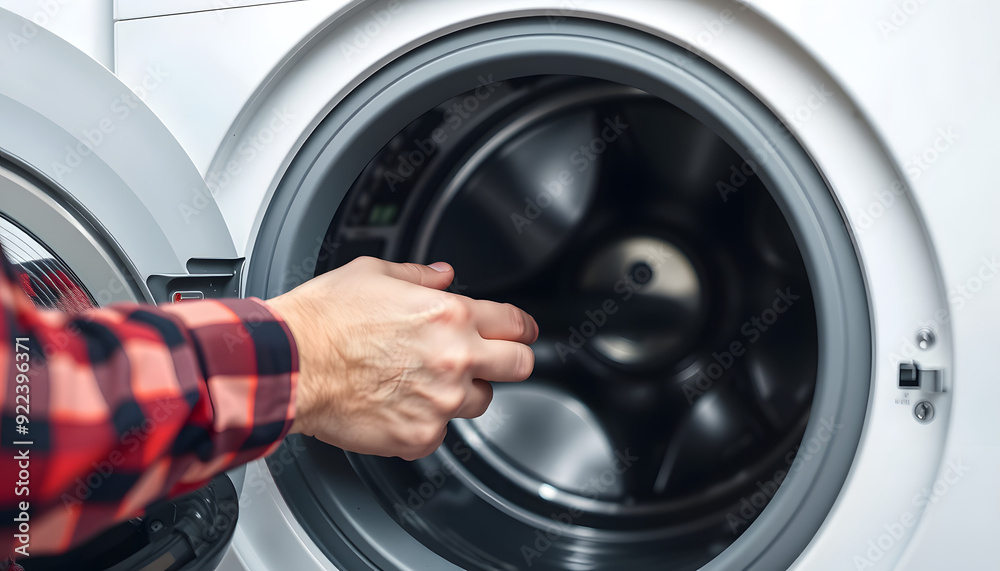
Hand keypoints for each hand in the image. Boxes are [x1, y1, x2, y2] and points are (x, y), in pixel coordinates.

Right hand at [267, 257, 537, 460]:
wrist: (290, 363)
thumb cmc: (323, 319)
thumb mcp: (373, 274)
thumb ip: (419, 276)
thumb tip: (442, 275)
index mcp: (451, 315)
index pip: (515, 325)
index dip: (521, 328)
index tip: (521, 333)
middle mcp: (455, 359)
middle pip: (519, 367)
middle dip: (508, 362)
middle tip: (491, 361)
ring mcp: (440, 402)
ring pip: (480, 403)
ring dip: (463, 394)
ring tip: (425, 383)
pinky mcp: (419, 436)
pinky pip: (440, 434)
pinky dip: (425, 423)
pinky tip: (399, 406)